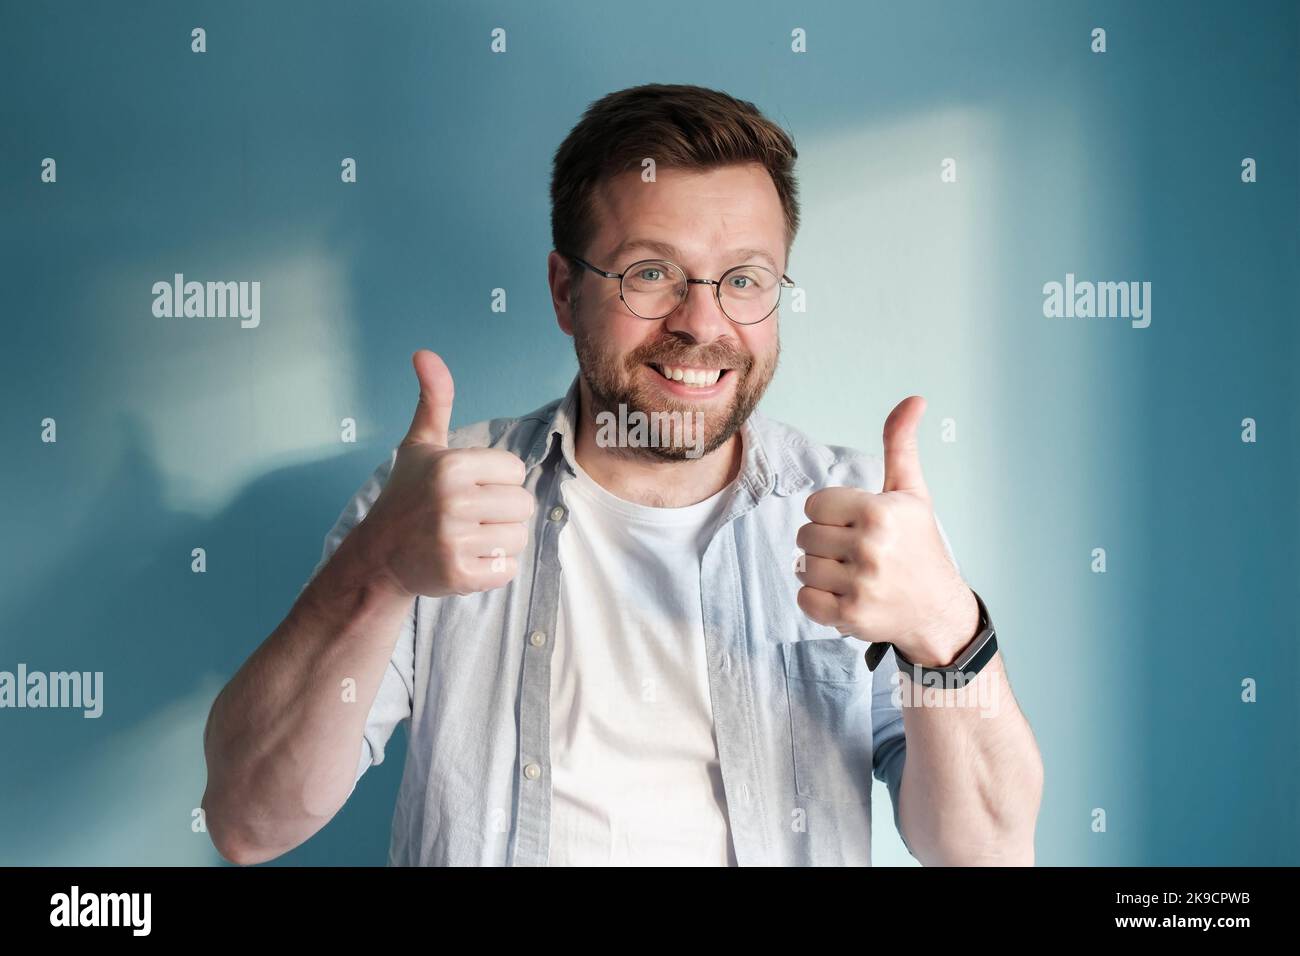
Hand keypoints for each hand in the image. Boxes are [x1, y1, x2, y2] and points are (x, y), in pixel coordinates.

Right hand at [355, 350, 534, 598]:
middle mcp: (453, 501)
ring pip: (518, 536)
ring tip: (468, 536)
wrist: (379, 555)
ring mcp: (454, 540)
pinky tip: (466, 559)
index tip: (469, 487)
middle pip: (523, 504)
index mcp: (451, 466)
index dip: (498, 480)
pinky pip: (508, 568)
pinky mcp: (459, 575)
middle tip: (470, 515)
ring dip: (499, 540)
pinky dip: (493, 568)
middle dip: (503, 511)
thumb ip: (434, 400)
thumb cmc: (407, 495)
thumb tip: (424, 353)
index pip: (515, 470)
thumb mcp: (420, 445)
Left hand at [795, 396, 976, 666]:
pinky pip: (805, 599)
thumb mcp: (912, 493)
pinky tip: (845, 594)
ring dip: (820, 572)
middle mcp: (870, 547)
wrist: (938, 610)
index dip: (830, 514)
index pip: (815, 504)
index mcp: (880, 512)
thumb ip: (900, 445)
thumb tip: (913, 399)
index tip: (855, 524)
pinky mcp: (850, 616)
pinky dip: (818, 599)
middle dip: (824, 542)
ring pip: (802, 567)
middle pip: (805, 535)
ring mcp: (860, 584)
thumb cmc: (920, 546)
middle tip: (855, 551)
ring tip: (851, 574)